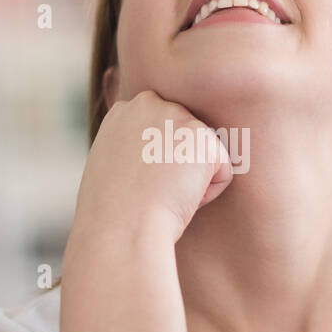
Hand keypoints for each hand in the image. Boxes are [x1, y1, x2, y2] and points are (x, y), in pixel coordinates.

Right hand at [71, 89, 233, 244]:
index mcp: (125, 110)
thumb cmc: (113, 211)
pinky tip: (178, 198)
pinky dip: (207, 194)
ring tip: (161, 194)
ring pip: (202, 156)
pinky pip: (221, 173)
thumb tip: (155, 153)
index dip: (154, 161)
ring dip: (190, 181)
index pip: (159, 129)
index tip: (138, 181)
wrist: (122, 226)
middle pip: (185, 139)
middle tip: (150, 189)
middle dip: (175, 166)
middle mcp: (151, 104)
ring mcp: (179, 117)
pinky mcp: (205, 139)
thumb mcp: (110, 164)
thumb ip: (132, 146)